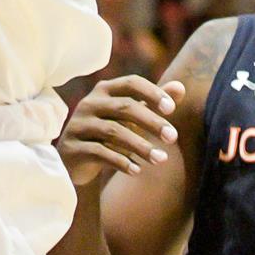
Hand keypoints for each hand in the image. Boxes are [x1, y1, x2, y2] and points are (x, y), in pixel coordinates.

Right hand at [57, 76, 185, 185]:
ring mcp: (79, 124)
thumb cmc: (107, 131)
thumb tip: (181, 87)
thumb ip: (152, 101)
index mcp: (104, 90)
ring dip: (141, 146)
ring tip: (162, 159)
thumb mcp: (130, 116)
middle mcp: (90, 103)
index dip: (152, 93)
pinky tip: (137, 170)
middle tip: (173, 137)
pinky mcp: (73, 147)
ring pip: (113, 132)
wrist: (74, 158)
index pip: (131, 83)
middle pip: (124, 107)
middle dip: (151, 122)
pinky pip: (99, 152)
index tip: (172, 109)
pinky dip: (121, 161)